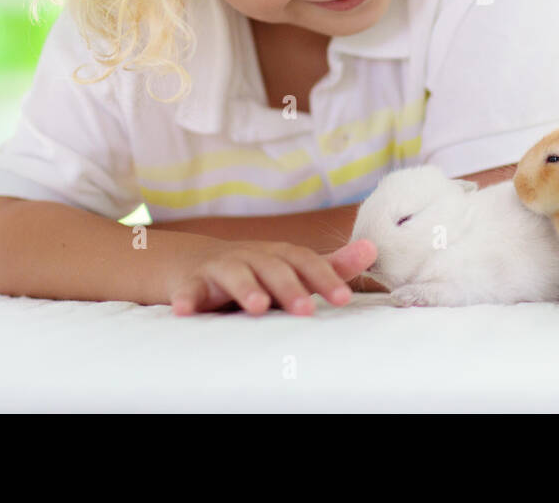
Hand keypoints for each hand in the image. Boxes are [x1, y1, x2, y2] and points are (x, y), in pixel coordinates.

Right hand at [168, 238, 376, 315]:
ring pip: (234, 275)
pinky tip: (185, 310)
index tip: (343, 299)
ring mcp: (221, 268)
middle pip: (273, 268)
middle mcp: (253, 256)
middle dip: (289, 287)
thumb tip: (373, 249)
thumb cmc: (257, 270)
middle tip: (305, 309)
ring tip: (258, 308)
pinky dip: (186, 298)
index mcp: (280, 255)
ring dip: (246, 289)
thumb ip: (332, 264)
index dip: (325, 277)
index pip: (306, 261)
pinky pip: (188, 289)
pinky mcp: (192, 283)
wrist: (196, 263)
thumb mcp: (294, 267)